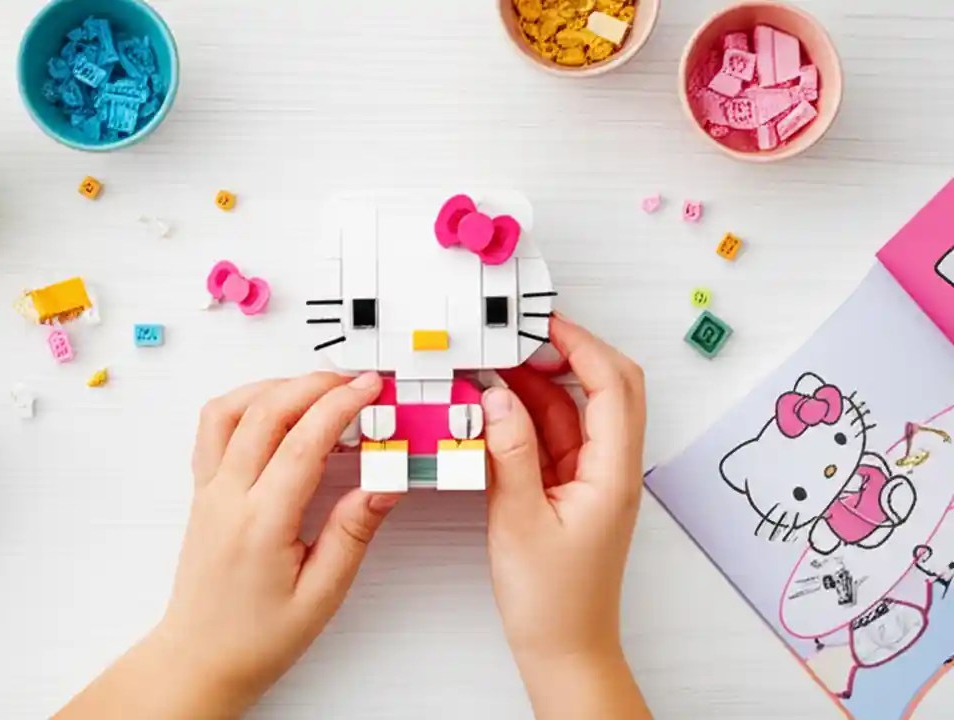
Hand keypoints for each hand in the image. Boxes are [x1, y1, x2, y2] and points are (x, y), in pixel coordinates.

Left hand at [59, 372, 397, 719]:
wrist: (200, 657)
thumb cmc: (255, 638)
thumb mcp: (320, 595)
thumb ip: (352, 533)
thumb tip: (384, 484)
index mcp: (259, 525)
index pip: (302, 443)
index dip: (340, 406)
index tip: (369, 389)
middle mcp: (226, 498)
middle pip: (264, 412)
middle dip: (313, 384)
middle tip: (354, 382)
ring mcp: (207, 490)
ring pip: (228, 409)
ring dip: (274, 387)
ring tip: (316, 390)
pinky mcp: (201, 490)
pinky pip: (213, 427)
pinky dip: (245, 403)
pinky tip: (276, 410)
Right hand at [482, 316, 650, 717]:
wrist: (563, 649)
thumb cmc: (552, 600)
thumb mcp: (519, 519)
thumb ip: (509, 451)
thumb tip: (498, 397)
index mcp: (613, 473)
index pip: (612, 386)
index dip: (581, 345)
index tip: (544, 323)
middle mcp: (611, 467)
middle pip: (607, 387)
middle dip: (569, 353)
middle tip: (523, 336)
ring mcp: (591, 476)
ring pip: (574, 410)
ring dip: (539, 384)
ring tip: (494, 367)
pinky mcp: (569, 488)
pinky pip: (554, 436)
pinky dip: (527, 416)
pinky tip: (494, 408)